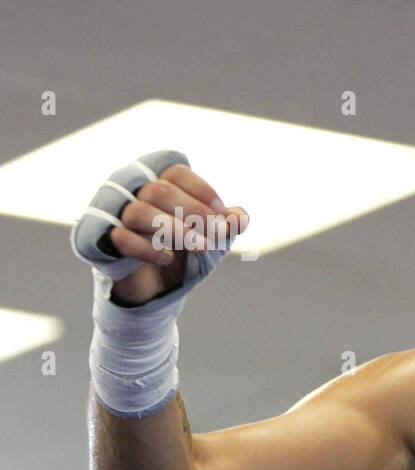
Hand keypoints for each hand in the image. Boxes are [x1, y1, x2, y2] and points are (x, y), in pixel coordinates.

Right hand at [105, 165, 247, 305]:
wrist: (151, 283)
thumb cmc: (181, 248)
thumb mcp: (208, 237)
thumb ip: (225, 225)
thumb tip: (242, 218)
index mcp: (157, 183)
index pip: (175, 173)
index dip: (201, 191)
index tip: (222, 214)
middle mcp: (132, 193)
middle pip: (160, 190)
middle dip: (195, 212)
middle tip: (220, 234)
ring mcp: (115, 216)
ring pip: (139, 211)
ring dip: (176, 230)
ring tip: (202, 247)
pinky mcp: (104, 242)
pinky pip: (121, 239)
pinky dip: (148, 249)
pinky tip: (168, 258)